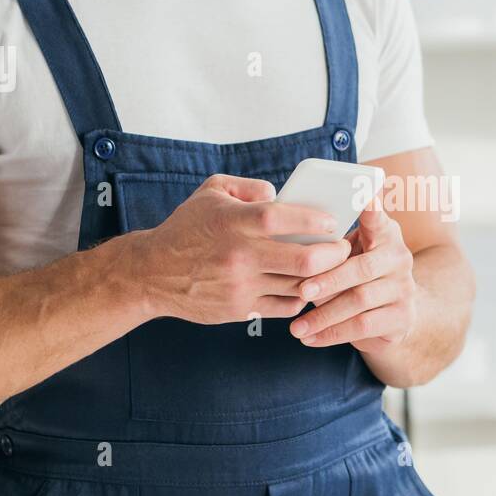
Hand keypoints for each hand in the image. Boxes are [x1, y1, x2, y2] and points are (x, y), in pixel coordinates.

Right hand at [131, 174, 350, 324]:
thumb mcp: (212, 191)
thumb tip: (281, 195)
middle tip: (343, 249)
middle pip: (305, 260)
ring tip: (331, 268)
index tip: (332, 222)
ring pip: (299, 286)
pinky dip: (301, 297)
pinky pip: (285, 307)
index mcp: (235, 221)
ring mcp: (241, 285)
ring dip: (322, 278)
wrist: (152, 273)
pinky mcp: (240, 309)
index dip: (316, 220)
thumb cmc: (187, 228)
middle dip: (334, 255)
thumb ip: (250, 186)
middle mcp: (241, 255)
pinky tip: (304, 286)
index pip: (285, 218)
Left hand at [287, 203, 415, 352]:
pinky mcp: (403, 317)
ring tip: (297, 327)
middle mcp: (399, 257)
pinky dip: (333, 334)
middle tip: (302, 290)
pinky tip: (310, 339)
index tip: (365, 194)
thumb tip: (294, 252)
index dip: (371, 209)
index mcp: (384, 233)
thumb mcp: (347, 254)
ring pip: (360, 301)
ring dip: (324, 315)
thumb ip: (329, 247)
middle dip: (329, 280)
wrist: (393, 312)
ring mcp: (404, 288)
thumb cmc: (356, 275)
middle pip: (361, 268)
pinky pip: (363, 326)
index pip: (377, 218)